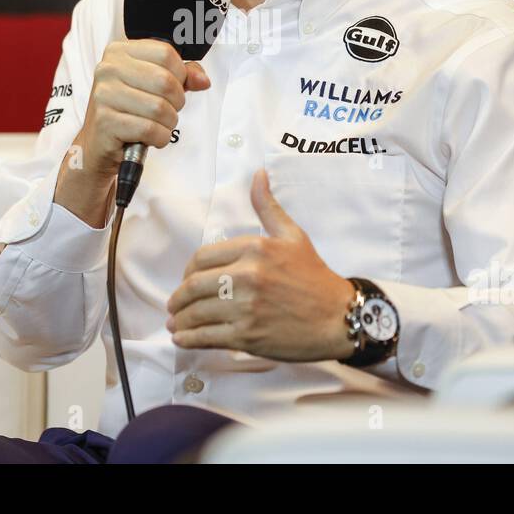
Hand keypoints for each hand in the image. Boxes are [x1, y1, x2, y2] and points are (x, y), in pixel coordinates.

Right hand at [55, 39, 209, 225]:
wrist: (97, 145)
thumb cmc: (127, 111)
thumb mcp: (152, 86)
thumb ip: (181, 76)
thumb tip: (203, 80)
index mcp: (119, 51)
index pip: (166, 53)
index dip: (179, 74)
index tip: (172, 88)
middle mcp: (108, 69)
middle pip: (165, 81)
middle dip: (176, 102)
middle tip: (166, 111)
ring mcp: (104, 95)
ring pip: (160, 108)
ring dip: (168, 123)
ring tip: (157, 125)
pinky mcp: (105, 122)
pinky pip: (150, 129)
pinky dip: (159, 138)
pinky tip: (149, 137)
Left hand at [165, 168, 357, 361]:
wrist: (338, 318)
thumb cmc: (315, 277)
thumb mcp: (293, 236)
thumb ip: (268, 207)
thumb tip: (258, 174)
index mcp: (254, 249)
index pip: (202, 257)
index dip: (188, 270)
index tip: (188, 279)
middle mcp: (247, 276)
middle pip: (194, 286)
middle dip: (179, 298)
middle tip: (175, 305)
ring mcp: (246, 307)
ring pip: (197, 313)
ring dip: (180, 320)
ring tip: (176, 324)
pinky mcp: (247, 335)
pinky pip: (206, 336)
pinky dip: (189, 339)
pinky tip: (183, 339)